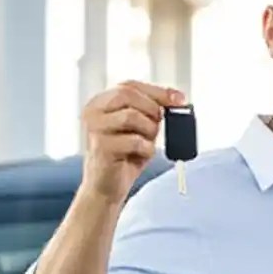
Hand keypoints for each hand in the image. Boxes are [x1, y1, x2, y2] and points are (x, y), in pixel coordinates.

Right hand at [79, 80, 185, 202]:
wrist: (107, 187)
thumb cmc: (125, 156)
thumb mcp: (141, 128)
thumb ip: (153, 111)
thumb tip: (177, 99)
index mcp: (100, 102)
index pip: (129, 86)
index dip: (157, 90)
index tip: (180, 99)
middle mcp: (93, 112)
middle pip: (127, 94)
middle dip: (152, 108)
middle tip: (161, 123)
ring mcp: (94, 129)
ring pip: (131, 116)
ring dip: (149, 130)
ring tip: (147, 143)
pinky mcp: (101, 147)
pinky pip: (134, 141)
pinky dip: (146, 148)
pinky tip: (141, 156)